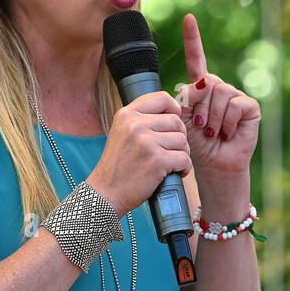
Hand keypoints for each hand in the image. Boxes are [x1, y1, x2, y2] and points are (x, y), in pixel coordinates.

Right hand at [86, 90, 191, 217]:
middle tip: (170, 150)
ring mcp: (146, 142)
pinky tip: (174, 173)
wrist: (105, 193)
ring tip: (170, 163)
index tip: (174, 122)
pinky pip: (184, 158)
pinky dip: (184, 168)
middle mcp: (135, 124)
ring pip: (182, 140)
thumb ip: (141, 120)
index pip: (162, 98)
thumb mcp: (121, 133)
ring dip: (182, 154)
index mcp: (126, 114)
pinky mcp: (157, 160)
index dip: (174, 109)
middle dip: (178, 137)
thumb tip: (174, 111)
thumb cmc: (117, 166)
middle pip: (176, 121)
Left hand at [173, 13, 260, 181]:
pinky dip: (226, 121)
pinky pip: (235, 104)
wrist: (211, 164)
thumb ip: (186, 97)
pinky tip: (225, 133)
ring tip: (211, 132)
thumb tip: (202, 81)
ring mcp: (235, 96)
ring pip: (220, 93)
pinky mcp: (249, 106)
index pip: (197, 59)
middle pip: (206, 82)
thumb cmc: (195, 143)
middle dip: (199, 107)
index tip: (188, 17)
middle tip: (200, 127)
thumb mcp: (182, 118)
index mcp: (200, 87)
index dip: (193, 38)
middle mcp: (218, 88)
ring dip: (211, 117)